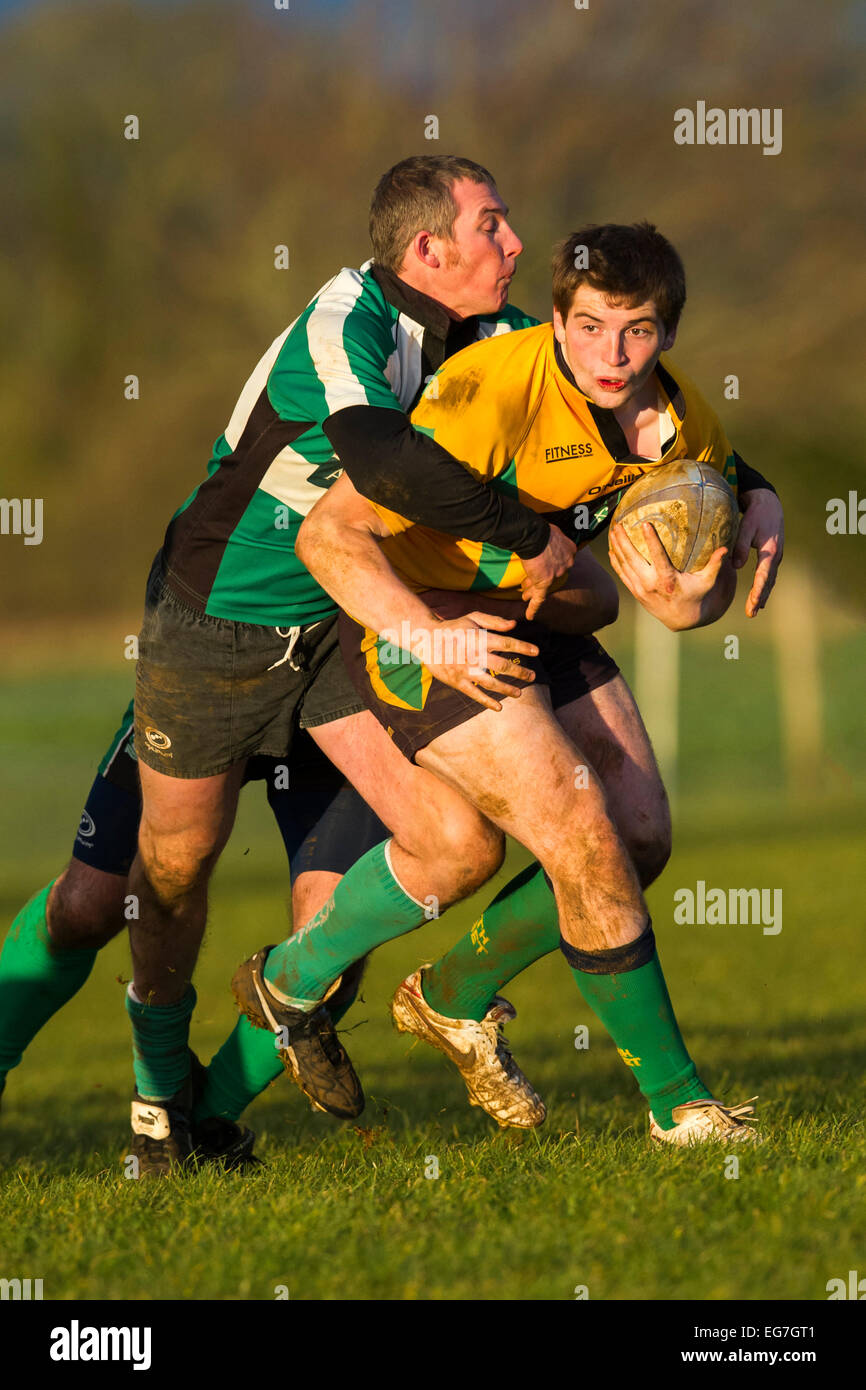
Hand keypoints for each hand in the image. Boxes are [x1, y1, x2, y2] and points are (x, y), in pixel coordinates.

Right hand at [418, 613, 538, 711]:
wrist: (426, 639)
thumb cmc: (453, 627)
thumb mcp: (472, 618)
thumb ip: (493, 621)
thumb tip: (514, 625)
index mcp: (480, 638)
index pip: (507, 643)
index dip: (523, 647)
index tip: (536, 651)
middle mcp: (474, 655)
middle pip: (503, 666)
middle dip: (520, 672)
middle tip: (532, 676)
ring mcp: (466, 670)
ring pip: (491, 683)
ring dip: (508, 689)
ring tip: (519, 693)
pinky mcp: (457, 681)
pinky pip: (475, 694)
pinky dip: (487, 702)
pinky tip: (499, 707)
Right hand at [520, 524, 576, 619]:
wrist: (535, 535)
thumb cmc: (541, 530)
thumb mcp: (554, 531)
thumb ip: (555, 538)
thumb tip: (552, 537)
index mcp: (571, 551)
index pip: (561, 562)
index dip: (551, 565)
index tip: (543, 565)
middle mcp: (566, 564)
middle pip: (553, 575)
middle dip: (540, 578)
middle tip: (530, 581)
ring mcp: (556, 575)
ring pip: (544, 587)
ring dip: (532, 590)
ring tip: (525, 595)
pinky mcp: (544, 582)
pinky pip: (539, 597)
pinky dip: (534, 607)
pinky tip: (530, 616)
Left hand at [608, 522, 732, 630]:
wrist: (683, 620)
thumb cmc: (697, 596)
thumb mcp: (707, 582)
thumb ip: (715, 565)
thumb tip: (726, 549)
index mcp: (668, 580)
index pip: (658, 557)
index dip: (651, 540)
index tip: (644, 524)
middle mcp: (651, 584)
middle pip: (633, 559)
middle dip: (623, 541)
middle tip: (618, 524)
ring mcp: (641, 589)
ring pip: (624, 566)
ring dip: (617, 548)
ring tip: (612, 531)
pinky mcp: (636, 593)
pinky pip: (622, 575)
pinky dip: (616, 562)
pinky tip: (611, 550)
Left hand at [732, 489, 783, 617]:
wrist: (769, 503)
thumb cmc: (756, 514)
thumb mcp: (747, 526)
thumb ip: (741, 546)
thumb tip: (736, 566)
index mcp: (770, 550)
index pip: (763, 574)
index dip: (758, 590)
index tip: (754, 603)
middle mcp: (775, 556)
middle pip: (768, 582)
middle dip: (760, 598)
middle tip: (752, 613)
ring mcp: (776, 557)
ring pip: (770, 580)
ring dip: (763, 595)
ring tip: (755, 610)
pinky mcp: (773, 556)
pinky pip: (769, 575)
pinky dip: (765, 587)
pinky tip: (760, 598)